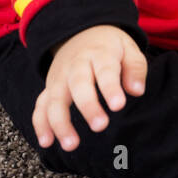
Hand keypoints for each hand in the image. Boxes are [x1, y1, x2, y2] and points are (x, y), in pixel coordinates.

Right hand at [32, 24, 146, 150]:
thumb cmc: (110, 47)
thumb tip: (137, 90)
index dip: (110, 87)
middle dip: (87, 106)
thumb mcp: (128, 48)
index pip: (105, 70)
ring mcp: (60, 77)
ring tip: (71, 145)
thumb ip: (135, 68)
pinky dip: (40, 123)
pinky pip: (41, 105)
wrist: (81, 32)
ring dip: (60, 122)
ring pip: (55, 99)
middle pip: (78, 84)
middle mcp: (76, 65)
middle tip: (100, 126)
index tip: (118, 105)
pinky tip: (46, 142)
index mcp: (99, 53)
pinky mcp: (50, 88)